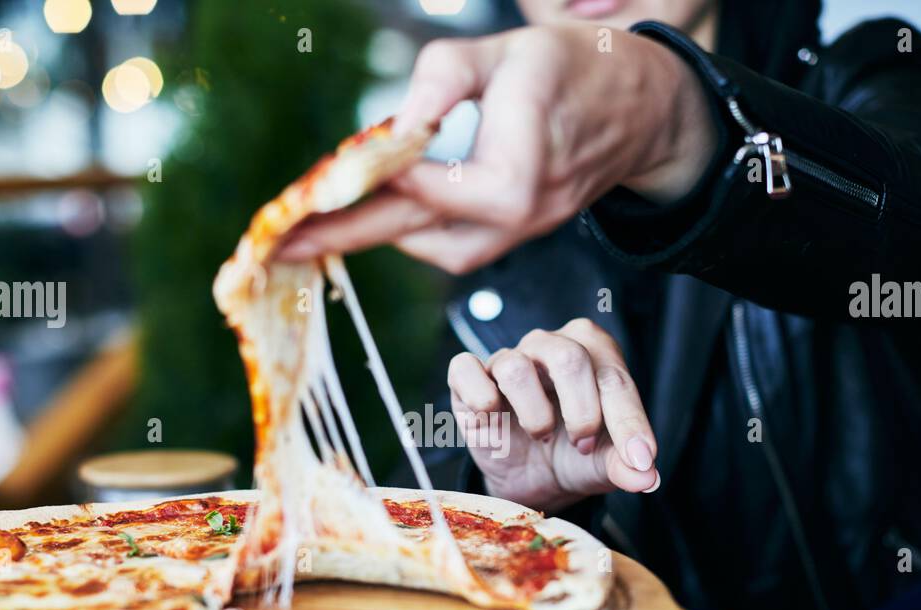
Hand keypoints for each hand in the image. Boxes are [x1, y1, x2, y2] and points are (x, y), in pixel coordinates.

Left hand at [279, 23, 716, 272]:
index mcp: (513, 173)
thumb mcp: (509, 50)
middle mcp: (514, 217)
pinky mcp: (513, 235)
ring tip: (318, 231)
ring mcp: (516, 233)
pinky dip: (410, 231)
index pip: (414, 190)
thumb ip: (445, 78)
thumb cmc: (578, 70)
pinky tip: (381, 216)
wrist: (642, 110)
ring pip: (428, 244)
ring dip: (374, 236)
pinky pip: (450, 244)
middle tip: (278, 247)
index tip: (298, 208)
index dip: (351, 194)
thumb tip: (396, 124)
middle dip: (340, 236)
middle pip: (408, 230)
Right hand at [449, 318, 658, 512]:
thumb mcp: (604, 463)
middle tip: (582, 444)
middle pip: (569, 358)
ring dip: (534, 413)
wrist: (530, 476)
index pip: (614, 378)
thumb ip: (626, 464)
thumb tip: (646, 476)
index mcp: (594, 353)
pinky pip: (465, 368)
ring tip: (541, 435)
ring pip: (516, 367)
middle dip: (582, 411)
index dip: (629, 422)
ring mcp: (508, 357)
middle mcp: (551, 345)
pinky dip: (480, 397)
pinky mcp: (468, 376)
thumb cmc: (572, 454)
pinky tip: (493, 421)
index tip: (640, 459)